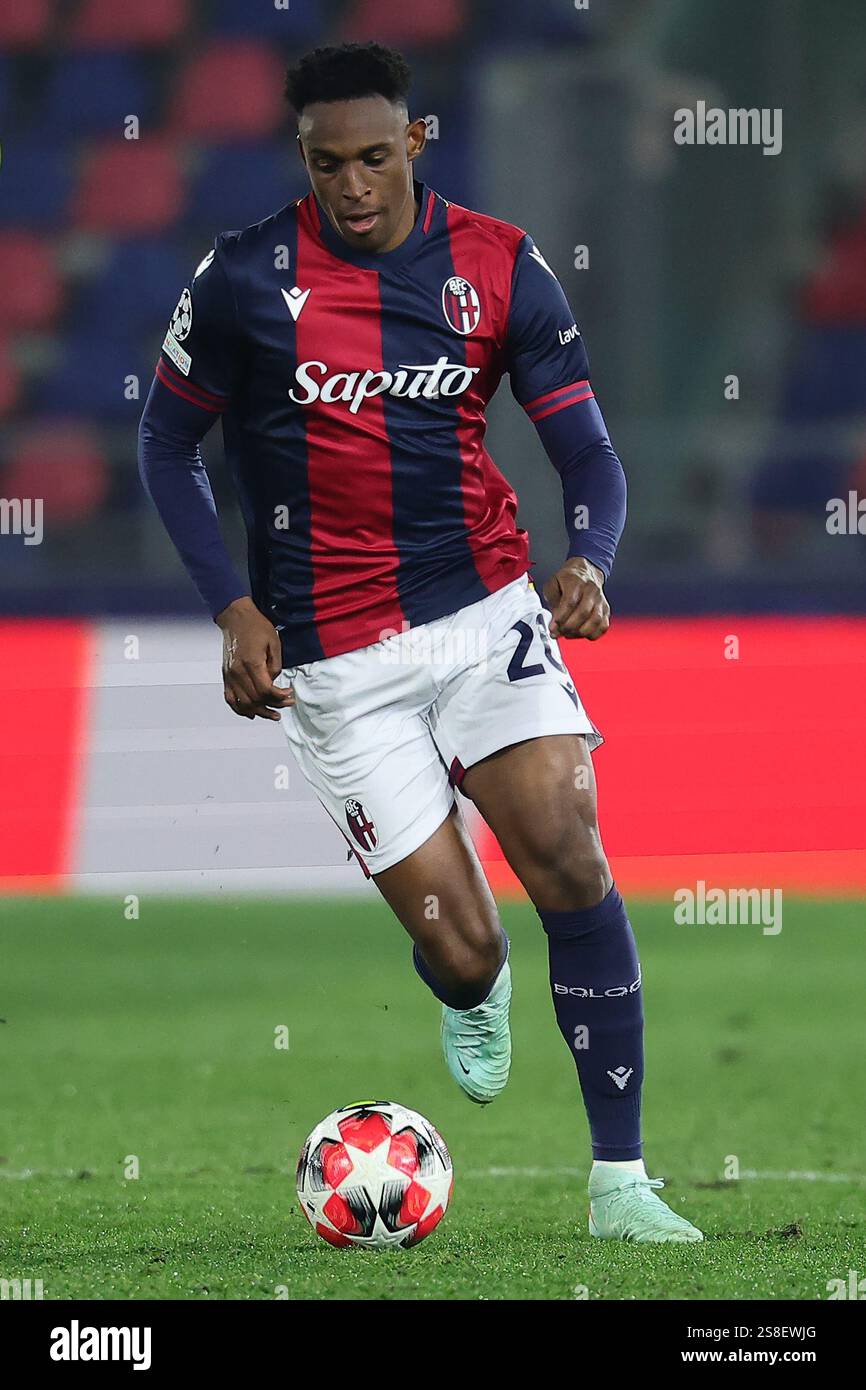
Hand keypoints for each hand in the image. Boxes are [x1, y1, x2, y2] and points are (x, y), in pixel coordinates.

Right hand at [214, 597, 294, 719]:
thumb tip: (274, 681)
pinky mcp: (225, 676)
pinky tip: (252, 713)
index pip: (265, 690)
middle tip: (287, 704)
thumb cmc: (256, 627)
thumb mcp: (274, 642)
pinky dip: (240, 709)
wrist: (235, 617)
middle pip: (255, 699)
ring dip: (259, 712)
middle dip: (273, 705)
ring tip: (273, 715)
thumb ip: (276, 665)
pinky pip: (230, 699)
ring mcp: (230, 676)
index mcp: (251, 663)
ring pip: (243, 703)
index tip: (289, 694)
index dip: (279, 697)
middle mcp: (238, 672)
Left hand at [543, 557, 609, 640]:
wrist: (587, 570)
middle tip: (558, 632)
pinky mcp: (606, 609)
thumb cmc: (568, 579)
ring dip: (580, 632)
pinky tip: (581, 633)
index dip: (560, 618)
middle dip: (568, 627)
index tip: (552, 627)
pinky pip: (603, 626)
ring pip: (595, 621)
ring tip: (568, 634)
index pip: (570, 602)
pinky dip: (592, 634)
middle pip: (583, 613)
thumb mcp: (553, 583)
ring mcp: (600, 600)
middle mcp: (591, 590)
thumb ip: (552, 600)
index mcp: (576, 581)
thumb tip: (554, 619)